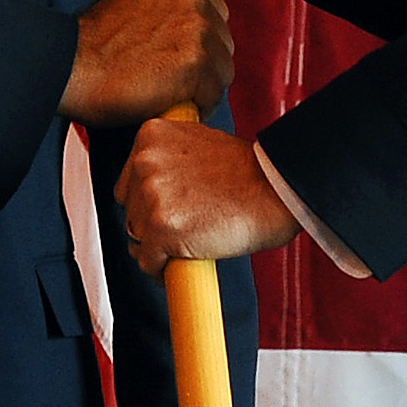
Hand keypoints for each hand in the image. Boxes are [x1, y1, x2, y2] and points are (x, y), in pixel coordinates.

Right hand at [60, 0, 231, 124]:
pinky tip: (170, 104)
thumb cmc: (94, 42)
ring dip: (201, 87)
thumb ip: (168, 5)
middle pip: (223, 40)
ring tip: (169, 93)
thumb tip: (188, 25)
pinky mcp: (195, 62)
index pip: (214, 12)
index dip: (198, 40)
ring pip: (223, 69)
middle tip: (173, 79)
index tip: (178, 55)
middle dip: (204, 63)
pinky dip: (196, 105)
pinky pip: (214, 93)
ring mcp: (197, 27)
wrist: (71, 65)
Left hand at [115, 118, 301, 270]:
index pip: (129, 181)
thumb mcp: (199, 142)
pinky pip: (148, 262)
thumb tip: (153, 187)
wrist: (277, 189)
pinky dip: (161, 270)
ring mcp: (152, 197)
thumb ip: (170, 158)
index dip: (147, 201)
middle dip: (150, 223)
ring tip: (185, 246)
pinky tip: (180, 264)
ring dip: (156, 247)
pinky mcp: (162, 230)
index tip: (166, 210)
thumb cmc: (248, 171)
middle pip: (130, 210)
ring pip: (136, 238)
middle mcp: (146, 163)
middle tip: (182, 227)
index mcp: (151, 136)